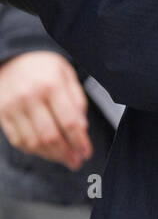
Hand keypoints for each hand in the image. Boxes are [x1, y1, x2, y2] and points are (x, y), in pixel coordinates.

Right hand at [0, 51, 92, 169]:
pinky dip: (33, 150)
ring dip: (51, 156)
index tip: (87, 152)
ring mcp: (13, 106)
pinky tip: (45, 151)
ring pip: (33, 143)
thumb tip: (82, 128)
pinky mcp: (1, 114)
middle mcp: (30, 96)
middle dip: (66, 154)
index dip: (80, 142)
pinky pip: (18, 141)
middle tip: (76, 161)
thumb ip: (77, 100)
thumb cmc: (43, 67)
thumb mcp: (67, 74)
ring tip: (63, 159)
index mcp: (51, 85)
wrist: (12, 57)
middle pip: (51, 136)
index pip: (69, 122)